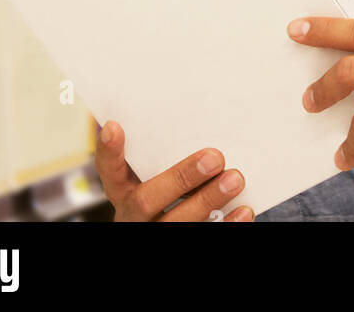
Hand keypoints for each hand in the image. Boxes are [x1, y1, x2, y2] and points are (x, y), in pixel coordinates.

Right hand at [94, 120, 253, 221]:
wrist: (165, 225)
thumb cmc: (166, 192)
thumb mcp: (152, 175)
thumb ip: (161, 154)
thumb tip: (179, 110)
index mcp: (124, 192)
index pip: (109, 171)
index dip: (110, 152)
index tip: (114, 126)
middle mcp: (135, 216)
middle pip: (147, 201)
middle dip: (181, 178)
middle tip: (214, 157)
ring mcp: (157, 232)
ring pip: (177, 222)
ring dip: (208, 200)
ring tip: (235, 178)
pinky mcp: (182, 242)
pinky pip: (204, 236)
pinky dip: (227, 224)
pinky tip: (244, 209)